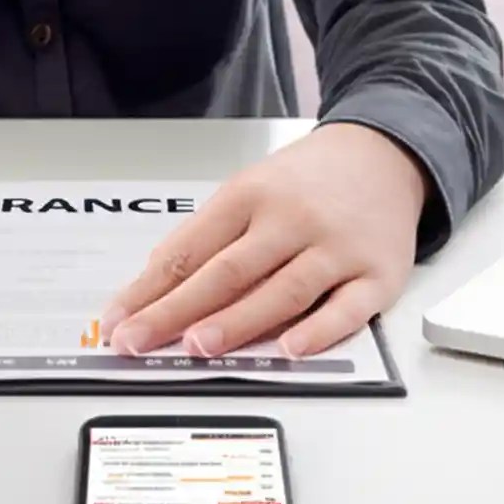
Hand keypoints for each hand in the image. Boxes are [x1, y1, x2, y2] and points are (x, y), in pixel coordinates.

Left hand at [102, 123, 429, 357]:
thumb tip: (154, 286)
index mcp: (249, 195)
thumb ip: (206, 236)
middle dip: (176, 311)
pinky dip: (319, 331)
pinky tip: (290, 349)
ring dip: (237, 322)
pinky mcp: (378, 275)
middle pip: (226, 272)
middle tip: (140, 341)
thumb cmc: (307, 180)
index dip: (148, 290)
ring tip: (198, 346)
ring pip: (282, 291)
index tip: (118, 322)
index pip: (188, 250)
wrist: (385, 154)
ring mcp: (336, 248)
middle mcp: (291, 220)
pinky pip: (348, 310)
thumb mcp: (248, 189)